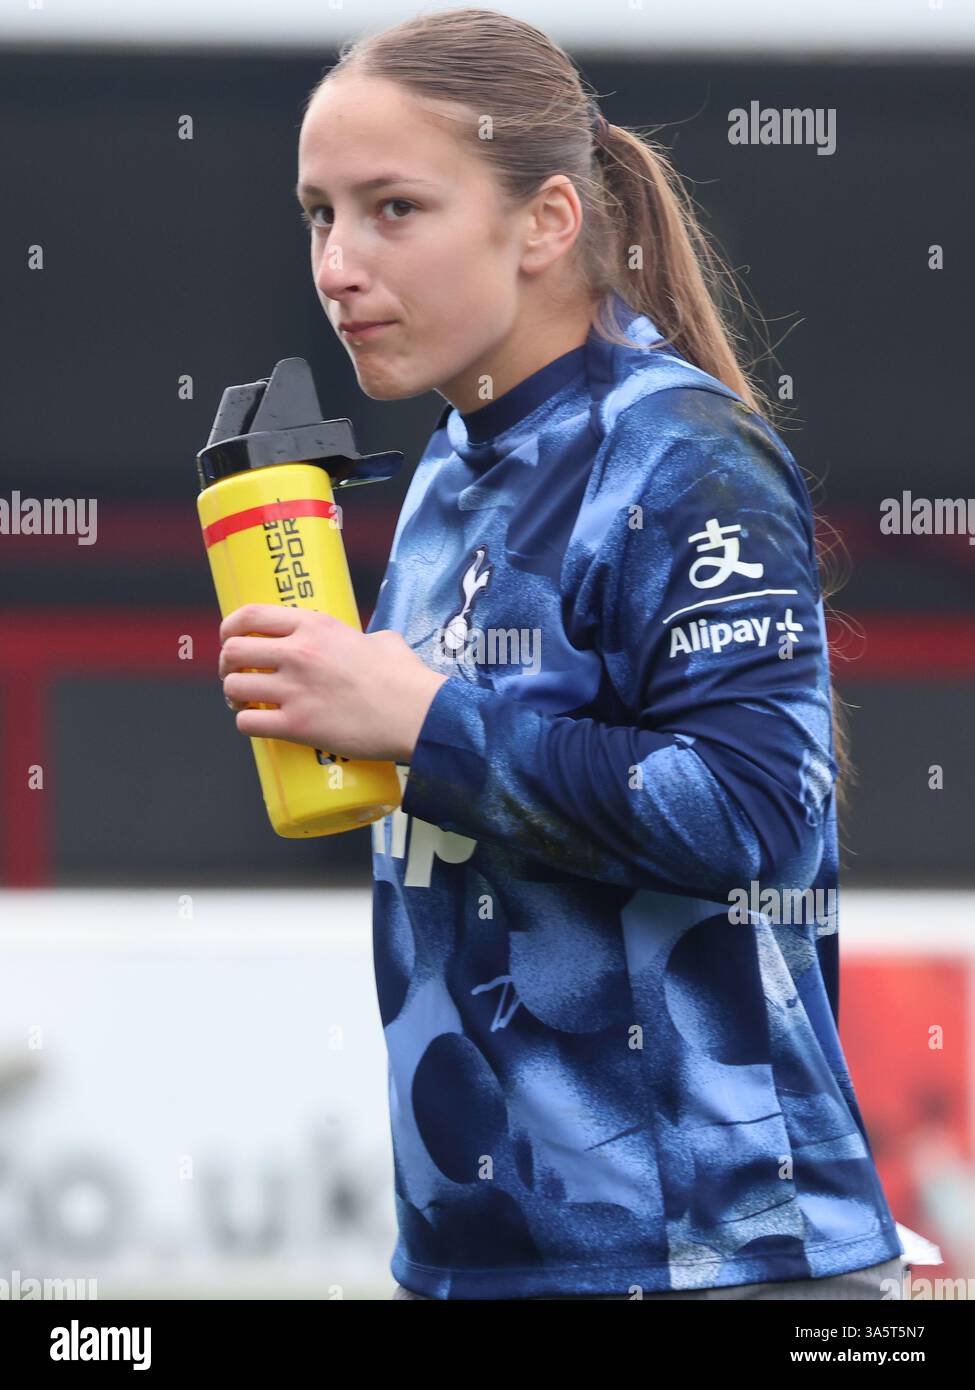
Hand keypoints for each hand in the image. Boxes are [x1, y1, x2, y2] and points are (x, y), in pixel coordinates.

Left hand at [218, 603, 449, 762]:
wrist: (416, 715)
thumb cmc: (405, 679)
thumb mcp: (382, 640)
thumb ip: (363, 637)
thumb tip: (368, 644)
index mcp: (315, 625)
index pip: (250, 615)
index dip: (230, 627)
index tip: (229, 637)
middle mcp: (298, 653)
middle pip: (234, 651)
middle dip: (228, 665)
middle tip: (236, 675)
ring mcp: (295, 690)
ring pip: (234, 687)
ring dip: (234, 696)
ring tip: (244, 702)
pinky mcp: (296, 725)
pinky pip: (247, 722)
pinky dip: (245, 722)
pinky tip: (256, 722)